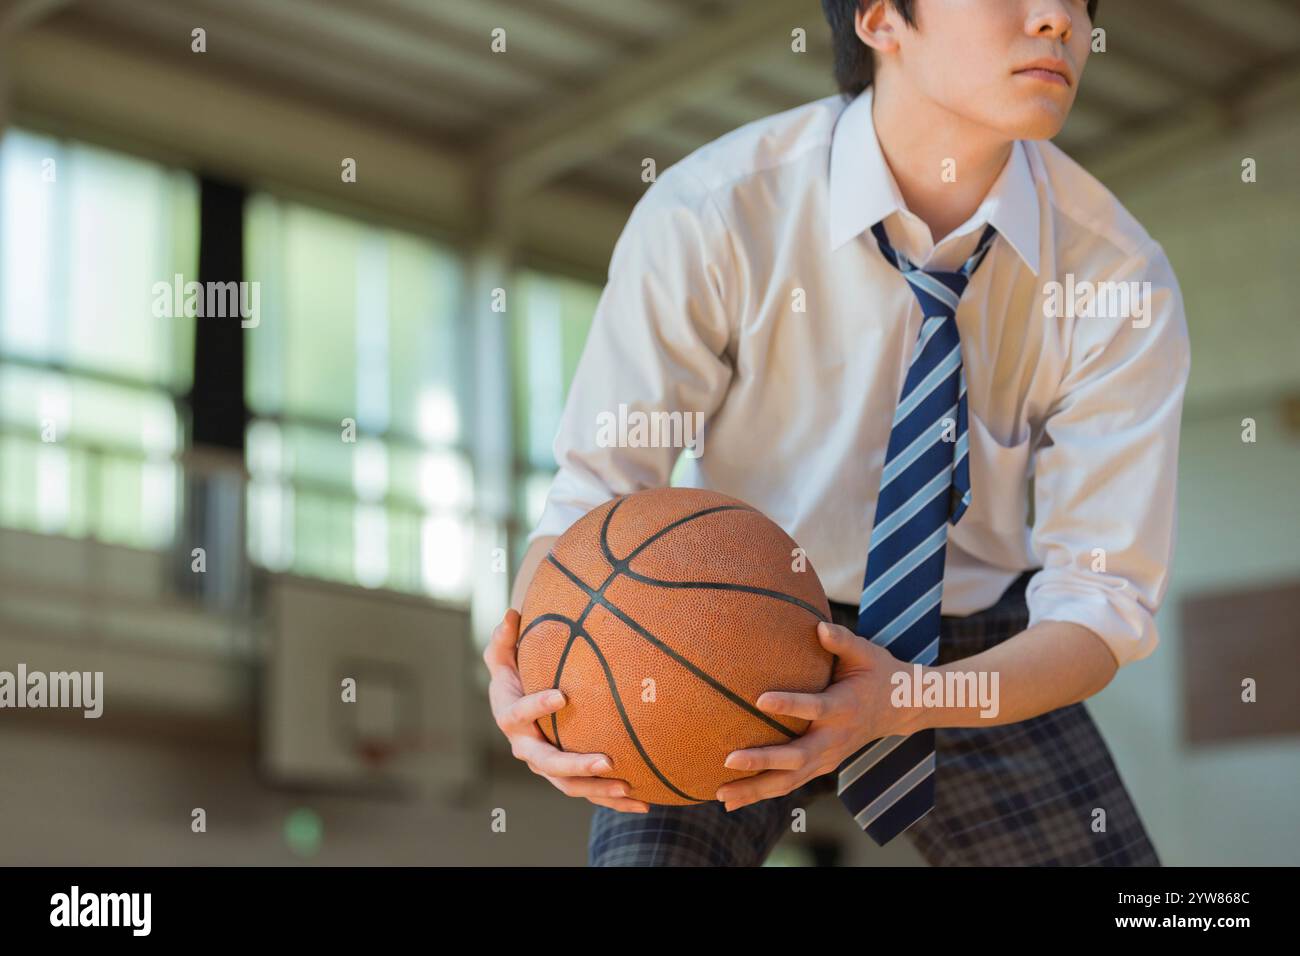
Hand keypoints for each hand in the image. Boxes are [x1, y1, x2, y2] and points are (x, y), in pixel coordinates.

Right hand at [484, 608, 649, 812]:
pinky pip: (588, 793)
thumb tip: (511, 614)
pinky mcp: (564, 778)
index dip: (537, 706)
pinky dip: (613, 801)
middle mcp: (526, 748)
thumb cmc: (513, 677)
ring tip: (628, 786)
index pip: (519, 714)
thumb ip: (503, 639)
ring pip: (569, 786)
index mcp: (510, 718)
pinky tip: (642, 804)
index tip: (562, 695)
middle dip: (577, 765)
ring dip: (598, 789)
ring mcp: (545, 767)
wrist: (517, 711)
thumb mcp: (502, 657)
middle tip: (606, 760)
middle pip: (548, 763)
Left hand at [714, 620, 923, 811]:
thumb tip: (819, 625)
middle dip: (763, 761)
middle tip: (729, 759)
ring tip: (720, 794)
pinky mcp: (821, 766)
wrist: (902, 708)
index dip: (790, 705)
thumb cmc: (878, 673)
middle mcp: (835, 739)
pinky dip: (761, 793)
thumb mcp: (866, 653)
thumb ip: (842, 641)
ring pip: (789, 780)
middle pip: (796, 757)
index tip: (760, 699)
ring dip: (754, 789)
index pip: (815, 708)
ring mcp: (828, 758)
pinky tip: (732, 801)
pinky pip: (789, 784)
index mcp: (844, 708)